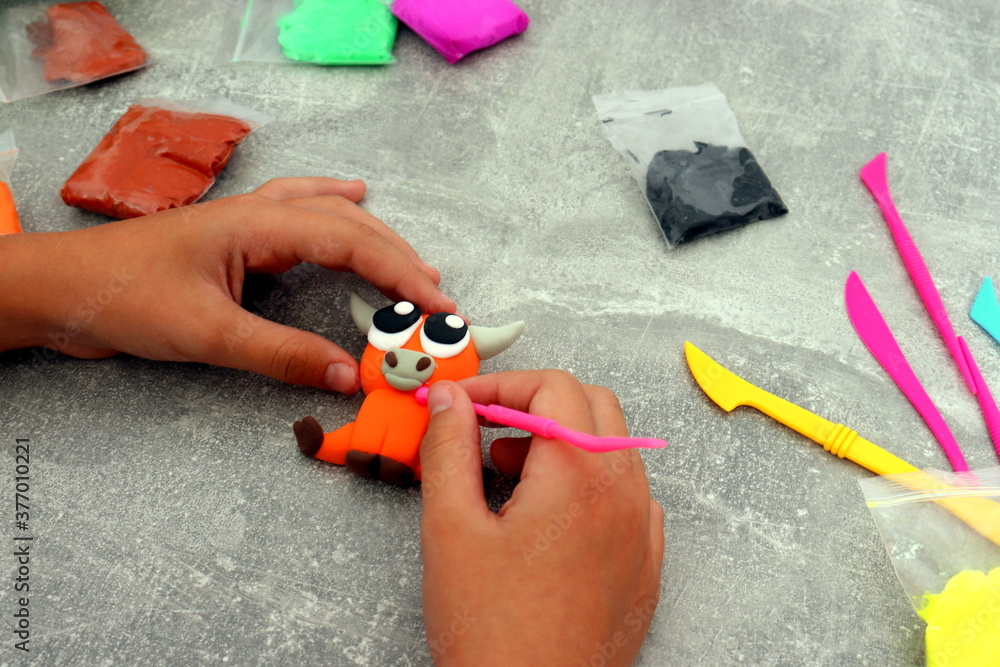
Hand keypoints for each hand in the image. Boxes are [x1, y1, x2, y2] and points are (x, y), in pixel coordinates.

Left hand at [0, 177, 454, 391]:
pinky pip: (299, 211)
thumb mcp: (208, 333)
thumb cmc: (124, 300)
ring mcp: (247, 221)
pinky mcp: (235, 240)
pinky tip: (352, 195)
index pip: (349, 242)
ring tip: (415, 261)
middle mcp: (259, 213)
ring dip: (376, 237)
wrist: (60, 290)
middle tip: (439, 299)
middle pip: (348, 225)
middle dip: (399, 260)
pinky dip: (333, 205)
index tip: (441, 306)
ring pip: (328, 215)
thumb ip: (281, 353)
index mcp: (257, 225)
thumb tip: (352, 375)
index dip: (401, 274)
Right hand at [419, 371, 664, 665]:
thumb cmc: (492, 632)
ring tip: (509, 479)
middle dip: (534, 404)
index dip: (500, 385)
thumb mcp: (451, 529)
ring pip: (611, 447)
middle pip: (590, 405)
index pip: (551, 387)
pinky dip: (588, 483)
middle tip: (486, 434)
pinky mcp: (645, 563)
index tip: (462, 405)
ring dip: (562, 442)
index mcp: (579, 475)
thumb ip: (448, 449)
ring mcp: (642, 530)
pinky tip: (548, 517)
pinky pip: (628, 494)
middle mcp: (623, 493)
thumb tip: (447, 400)